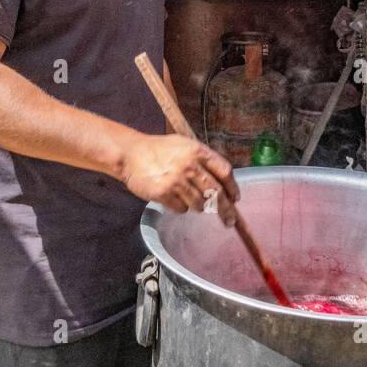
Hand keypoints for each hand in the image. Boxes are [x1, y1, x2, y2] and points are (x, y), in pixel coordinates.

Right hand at [121, 134, 240, 225]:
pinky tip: (171, 196)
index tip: (235, 198)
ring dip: (197, 205)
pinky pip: (181, 210)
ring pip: (199, 204)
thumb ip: (204, 161)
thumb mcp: (185, 145)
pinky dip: (179, 207)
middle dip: (226, 210)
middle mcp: (189, 166)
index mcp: (198, 151)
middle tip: (230, 221)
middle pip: (216, 193)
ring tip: (185, 194)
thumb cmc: (160, 150)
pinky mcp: (163, 193)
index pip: (224, 172)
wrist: (131, 154)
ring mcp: (176, 181)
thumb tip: (225, 184)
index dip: (233, 188)